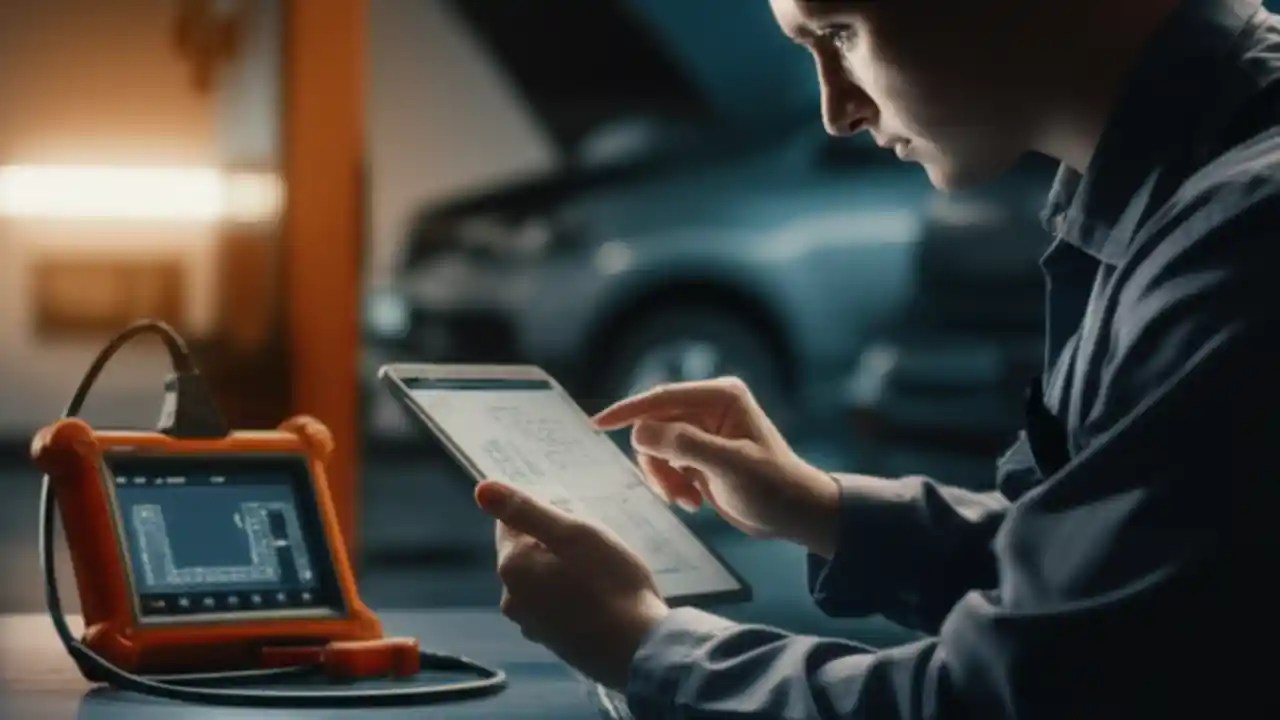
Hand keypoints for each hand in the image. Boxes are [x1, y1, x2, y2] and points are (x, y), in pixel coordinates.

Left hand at [474, 480, 669, 689]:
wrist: (639, 650)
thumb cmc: (610, 584)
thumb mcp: (572, 533)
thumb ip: (526, 510)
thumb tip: (481, 489)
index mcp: (511, 567)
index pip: (511, 522)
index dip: (546, 514)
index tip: (577, 522)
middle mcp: (511, 598)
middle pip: (527, 552)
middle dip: (555, 543)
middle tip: (594, 548)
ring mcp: (530, 625)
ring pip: (542, 579)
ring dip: (565, 570)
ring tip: (601, 573)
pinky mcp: (553, 643)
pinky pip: (555, 604)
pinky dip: (572, 596)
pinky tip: (600, 598)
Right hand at [594, 377, 840, 556]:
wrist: (794, 514)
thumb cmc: (773, 486)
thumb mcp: (729, 465)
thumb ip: (684, 445)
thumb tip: (639, 432)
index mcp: (721, 396)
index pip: (662, 398)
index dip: (628, 411)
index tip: (597, 425)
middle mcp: (709, 407)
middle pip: (654, 425)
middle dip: (657, 462)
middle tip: (672, 492)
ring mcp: (703, 430)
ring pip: (656, 447)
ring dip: (664, 478)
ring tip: (687, 501)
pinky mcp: (699, 453)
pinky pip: (666, 463)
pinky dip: (672, 484)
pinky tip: (694, 501)